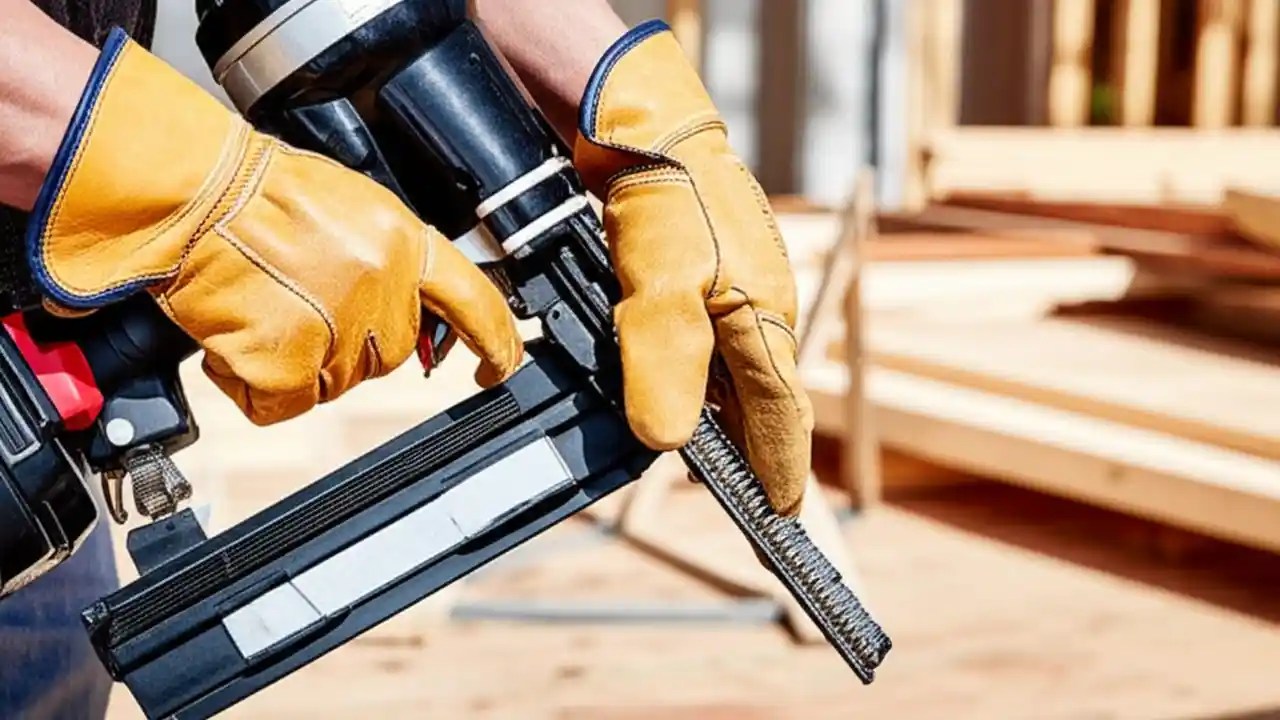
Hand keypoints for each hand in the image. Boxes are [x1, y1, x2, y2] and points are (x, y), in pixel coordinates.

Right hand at [26, 30, 522, 423]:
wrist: (195, 192)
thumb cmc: (256, 191)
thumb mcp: (351, 210)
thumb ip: (386, 259)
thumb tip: (399, 304)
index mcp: (404, 244)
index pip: (476, 304)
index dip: (495, 343)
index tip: (498, 368)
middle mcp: (384, 294)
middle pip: (389, 354)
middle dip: (346, 339)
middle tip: (295, 298)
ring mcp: (339, 335)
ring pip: (335, 381)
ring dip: (297, 359)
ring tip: (258, 305)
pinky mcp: (289, 368)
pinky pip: (282, 403)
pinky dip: (255, 384)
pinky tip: (235, 337)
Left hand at [574, 22, 813, 515]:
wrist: (641, 122)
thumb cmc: (664, 195)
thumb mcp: (662, 285)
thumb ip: (666, 364)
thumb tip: (667, 443)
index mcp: (765, 319)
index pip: (781, 414)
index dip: (779, 467)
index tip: (782, 515)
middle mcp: (755, 309)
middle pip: (759, 399)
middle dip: (747, 448)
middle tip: (734, 494)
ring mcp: (729, 290)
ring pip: (729, 371)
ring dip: (714, 413)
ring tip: (693, 453)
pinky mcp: (698, 274)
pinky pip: (704, 339)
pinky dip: (690, 373)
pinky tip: (667, 384)